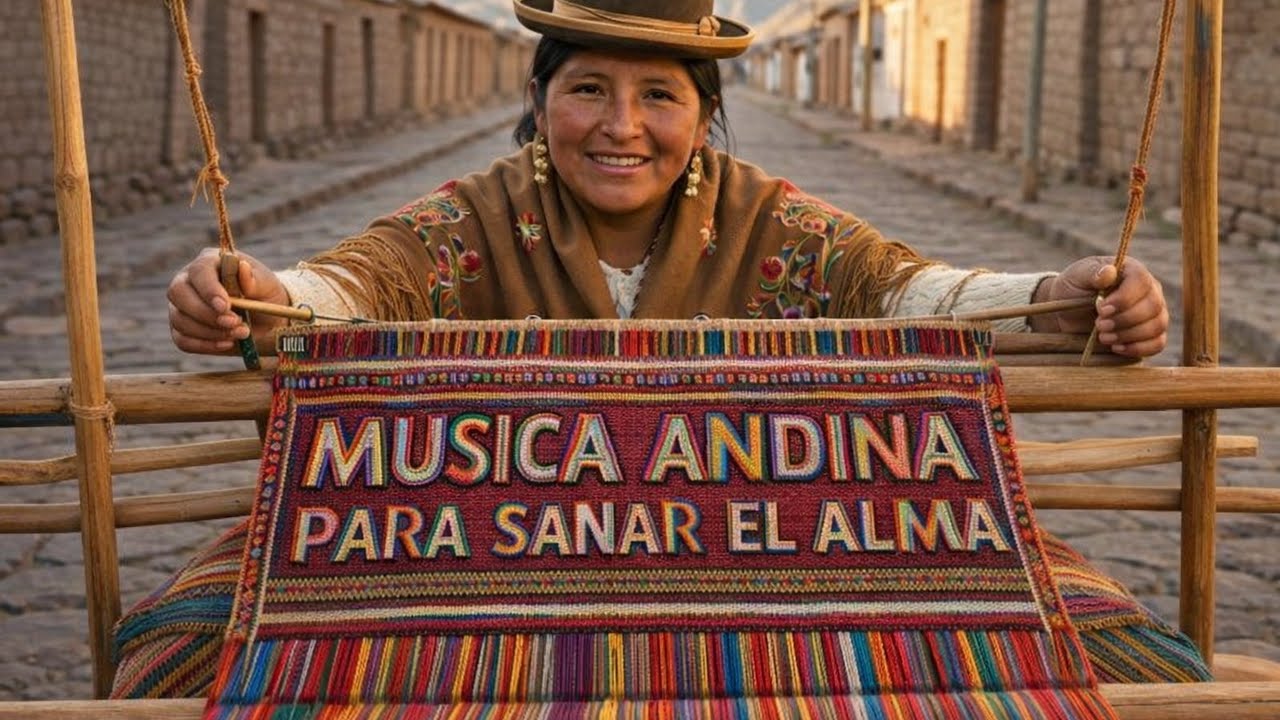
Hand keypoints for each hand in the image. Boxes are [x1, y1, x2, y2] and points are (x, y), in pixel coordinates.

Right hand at [167, 248, 289, 354]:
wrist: (267, 320)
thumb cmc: (265, 296)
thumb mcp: (268, 285)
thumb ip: (256, 279)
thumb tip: (243, 268)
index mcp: (209, 262)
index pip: (199, 270)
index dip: (209, 289)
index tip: (225, 306)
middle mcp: (188, 281)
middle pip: (178, 293)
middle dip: (206, 313)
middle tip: (234, 323)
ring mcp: (181, 306)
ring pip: (179, 319)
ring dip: (210, 332)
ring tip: (241, 333)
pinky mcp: (182, 329)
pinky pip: (183, 340)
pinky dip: (205, 345)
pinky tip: (228, 343)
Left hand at [1032, 256, 1167, 358]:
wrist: (1069, 316)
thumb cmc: (1073, 290)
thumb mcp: (1075, 277)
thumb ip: (1091, 272)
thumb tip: (1109, 272)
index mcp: (1132, 271)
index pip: (1141, 280)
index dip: (1124, 298)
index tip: (1101, 309)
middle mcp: (1149, 291)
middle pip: (1153, 306)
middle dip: (1124, 319)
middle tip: (1099, 325)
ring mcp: (1154, 313)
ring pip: (1156, 325)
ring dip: (1129, 335)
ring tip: (1103, 336)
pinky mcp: (1152, 335)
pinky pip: (1157, 344)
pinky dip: (1137, 348)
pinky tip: (1116, 347)